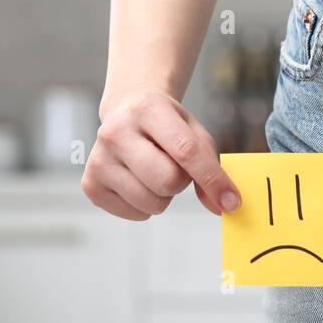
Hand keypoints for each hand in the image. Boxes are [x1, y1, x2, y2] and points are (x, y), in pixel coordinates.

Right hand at [82, 90, 240, 220]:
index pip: (187, 151)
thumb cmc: (167, 126)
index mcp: (147, 108)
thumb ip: (212, 167)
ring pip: (152, 202)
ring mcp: (98, 158)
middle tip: (174, 166)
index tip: (233, 201)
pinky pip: (136, 214)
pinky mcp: (90, 184)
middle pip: (168, 181)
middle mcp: (115, 131)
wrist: (127, 115)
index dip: (213, 179)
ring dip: (164, 195)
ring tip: (154, 171)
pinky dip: (145, 205)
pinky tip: (137, 181)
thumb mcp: (194, 133)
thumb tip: (223, 206)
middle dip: (181, 182)